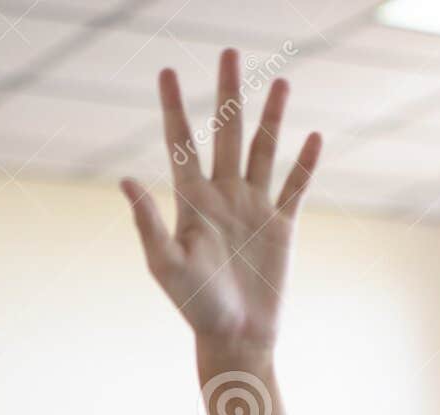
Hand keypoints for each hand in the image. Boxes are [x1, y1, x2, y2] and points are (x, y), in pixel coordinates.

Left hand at [121, 50, 320, 351]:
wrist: (235, 337)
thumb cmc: (195, 307)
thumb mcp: (167, 265)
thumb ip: (148, 222)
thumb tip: (124, 180)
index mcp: (193, 201)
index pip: (181, 142)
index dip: (174, 107)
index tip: (166, 71)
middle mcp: (224, 196)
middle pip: (226, 132)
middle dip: (229, 92)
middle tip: (229, 51)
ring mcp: (254, 208)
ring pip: (264, 150)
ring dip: (272, 116)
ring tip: (279, 80)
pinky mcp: (282, 227)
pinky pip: (296, 187)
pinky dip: (306, 163)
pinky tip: (315, 137)